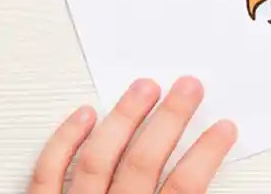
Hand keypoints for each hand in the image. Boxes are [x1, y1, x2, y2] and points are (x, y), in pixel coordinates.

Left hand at [29, 77, 237, 193]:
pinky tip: (83, 115)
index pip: (184, 188)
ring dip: (124, 118)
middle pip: (143, 162)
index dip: (206, 155)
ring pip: (98, 158)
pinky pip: (47, 173)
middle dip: (170, 119)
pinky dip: (64, 141)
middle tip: (189, 87)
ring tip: (145, 87)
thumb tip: (209, 183)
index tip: (224, 129)